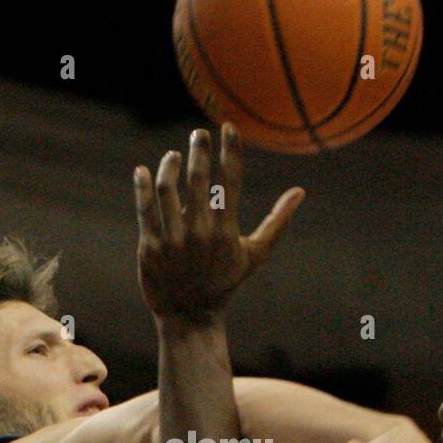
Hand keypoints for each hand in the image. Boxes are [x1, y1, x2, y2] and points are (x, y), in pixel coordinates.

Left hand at [135, 123, 304, 317]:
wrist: (189, 315)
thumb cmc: (225, 282)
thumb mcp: (254, 254)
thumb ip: (276, 221)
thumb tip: (300, 192)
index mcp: (226, 232)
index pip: (230, 182)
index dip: (229, 151)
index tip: (227, 127)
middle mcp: (200, 234)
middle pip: (197, 181)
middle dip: (199, 152)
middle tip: (199, 134)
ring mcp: (173, 241)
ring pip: (168, 191)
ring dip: (170, 167)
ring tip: (175, 156)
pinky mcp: (150, 247)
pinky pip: (145, 210)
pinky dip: (142, 187)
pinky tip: (143, 171)